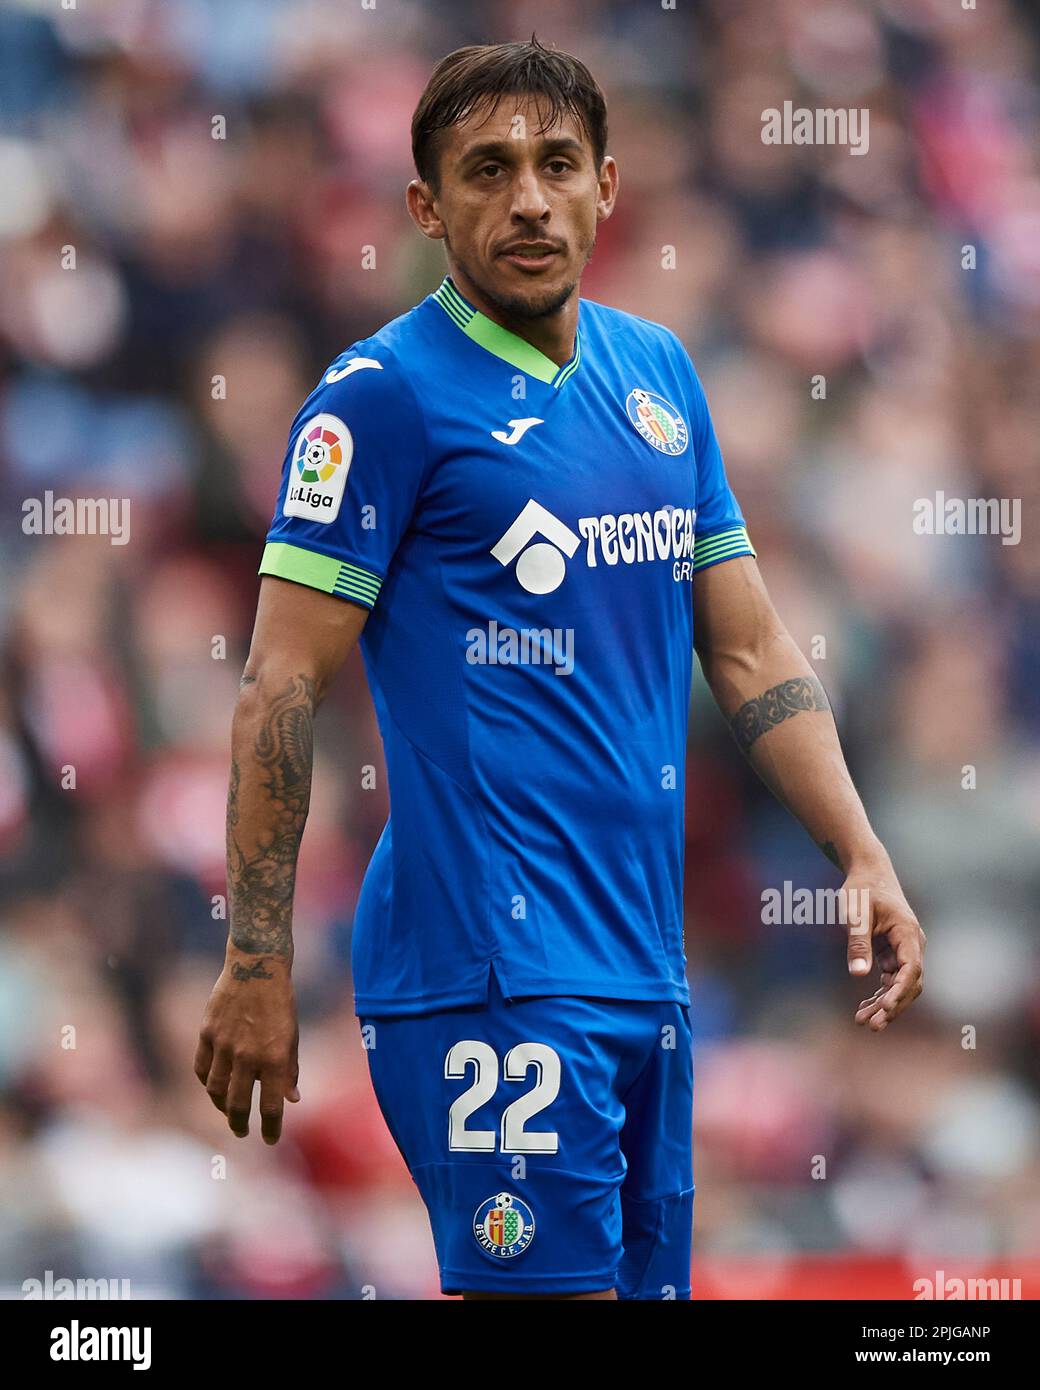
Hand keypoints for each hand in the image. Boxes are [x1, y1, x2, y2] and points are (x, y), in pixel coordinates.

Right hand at [194, 948, 299, 1142]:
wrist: (257, 967)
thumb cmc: (280, 1002)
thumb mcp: (292, 1035)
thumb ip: (290, 1069)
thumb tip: (292, 1099)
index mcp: (274, 1058)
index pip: (272, 1106)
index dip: (271, 1128)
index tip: (270, 1140)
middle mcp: (247, 1056)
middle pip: (239, 1104)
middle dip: (240, 1123)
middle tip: (242, 1131)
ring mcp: (224, 1045)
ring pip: (216, 1090)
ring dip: (221, 1106)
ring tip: (228, 1111)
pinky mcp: (207, 1033)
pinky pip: (201, 1068)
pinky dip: (206, 1082)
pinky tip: (213, 1087)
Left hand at [842, 860, 925, 1031]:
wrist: (868, 872)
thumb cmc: (862, 889)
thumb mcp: (855, 913)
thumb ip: (858, 942)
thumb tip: (859, 975)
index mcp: (907, 933)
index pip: (911, 970)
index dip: (899, 992)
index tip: (885, 1008)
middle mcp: (912, 944)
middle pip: (909, 984)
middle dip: (892, 1006)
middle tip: (871, 1025)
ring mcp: (904, 950)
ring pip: (900, 985)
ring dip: (885, 1004)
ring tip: (863, 1021)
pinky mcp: (894, 953)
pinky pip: (891, 980)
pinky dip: (880, 994)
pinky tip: (864, 1007)